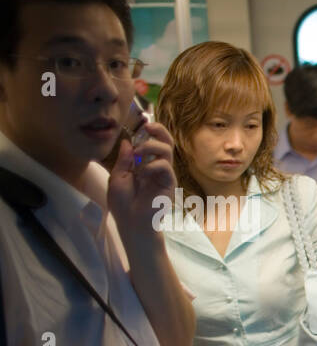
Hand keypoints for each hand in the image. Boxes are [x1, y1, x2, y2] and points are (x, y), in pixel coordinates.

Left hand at [107, 119, 176, 243]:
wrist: (131, 223)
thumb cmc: (123, 203)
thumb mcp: (117, 176)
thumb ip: (125, 159)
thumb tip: (129, 141)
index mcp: (144, 164)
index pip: (152, 143)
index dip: (149, 131)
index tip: (141, 123)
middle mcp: (156, 167)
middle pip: (165, 142)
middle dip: (158, 130)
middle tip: (147, 126)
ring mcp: (164, 175)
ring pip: (167, 150)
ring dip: (151, 146)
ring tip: (138, 154)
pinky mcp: (169, 184)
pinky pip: (165, 167)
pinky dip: (152, 165)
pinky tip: (142, 174)